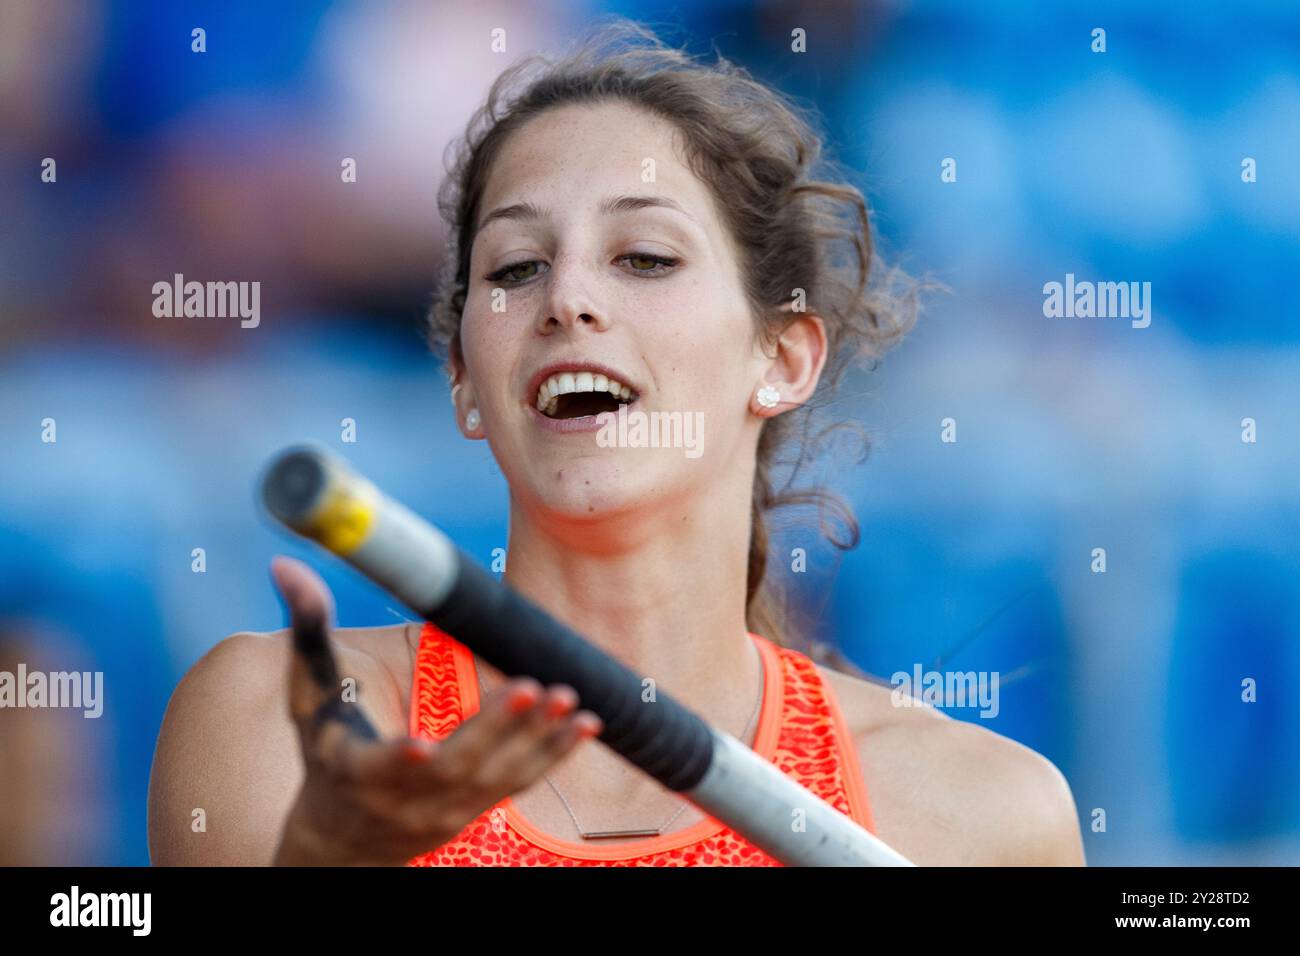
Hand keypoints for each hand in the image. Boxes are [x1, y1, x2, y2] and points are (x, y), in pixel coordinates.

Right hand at [267, 555, 601, 864]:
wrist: (343, 840)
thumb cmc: (323, 753)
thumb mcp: (309, 697)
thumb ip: (307, 631)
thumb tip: (286, 564)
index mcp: (353, 771)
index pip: (375, 768)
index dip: (398, 760)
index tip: (422, 747)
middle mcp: (403, 798)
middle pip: (454, 770)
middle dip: (495, 731)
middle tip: (534, 689)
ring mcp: (444, 810)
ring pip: (496, 778)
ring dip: (538, 740)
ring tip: (571, 701)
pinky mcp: (476, 809)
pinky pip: (519, 783)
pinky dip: (554, 754)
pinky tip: (586, 723)